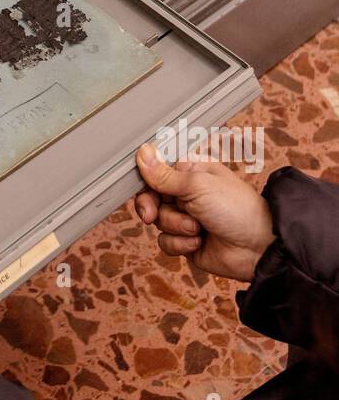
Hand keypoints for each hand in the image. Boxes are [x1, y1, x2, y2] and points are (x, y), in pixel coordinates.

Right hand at [134, 144, 275, 281]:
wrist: (257, 246)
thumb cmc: (237, 208)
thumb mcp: (197, 185)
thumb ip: (164, 174)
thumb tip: (142, 152)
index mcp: (190, 172)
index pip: (156, 171)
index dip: (146, 181)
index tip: (144, 188)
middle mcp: (186, 194)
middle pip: (150, 198)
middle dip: (152, 207)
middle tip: (151, 214)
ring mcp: (186, 218)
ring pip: (158, 221)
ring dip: (175, 226)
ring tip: (198, 227)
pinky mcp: (187, 241)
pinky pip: (165, 242)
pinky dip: (180, 243)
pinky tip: (199, 241)